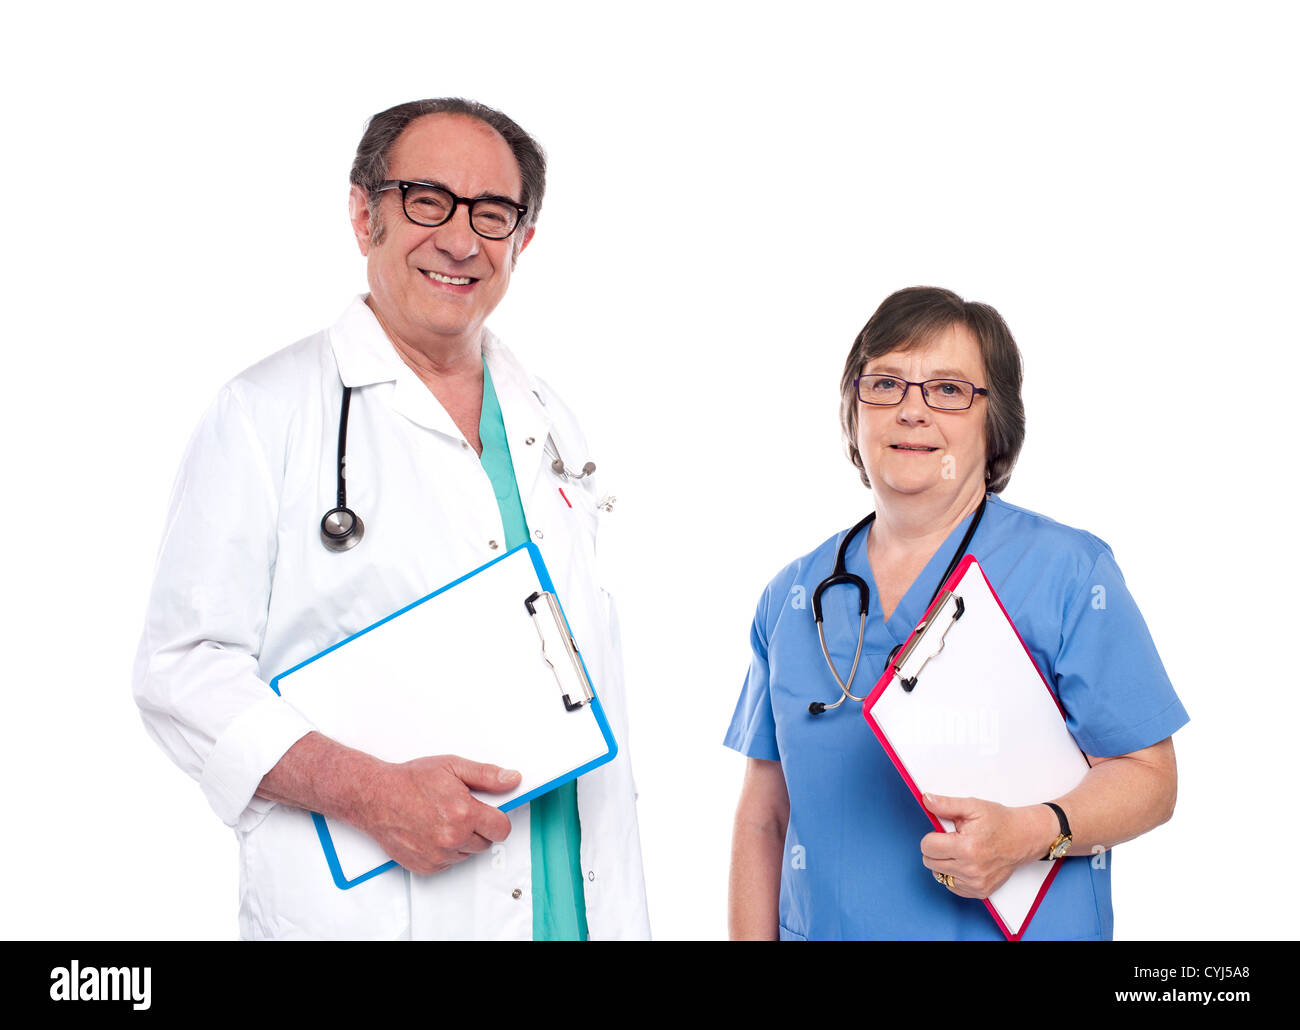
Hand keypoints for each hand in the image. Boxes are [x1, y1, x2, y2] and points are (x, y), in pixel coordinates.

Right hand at [360, 755, 522, 875]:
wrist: (375, 797)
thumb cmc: (410, 781)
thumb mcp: (452, 767)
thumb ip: (487, 775)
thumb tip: (512, 779)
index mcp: (464, 813)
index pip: (502, 828)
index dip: (498, 818)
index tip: (490, 812)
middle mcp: (452, 838)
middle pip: (486, 842)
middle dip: (478, 827)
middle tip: (460, 811)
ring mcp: (439, 855)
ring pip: (468, 853)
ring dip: (462, 840)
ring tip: (443, 819)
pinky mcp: (426, 866)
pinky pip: (449, 863)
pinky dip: (445, 851)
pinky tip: (433, 832)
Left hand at [919, 793, 1051, 899]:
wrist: (1023, 838)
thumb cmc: (999, 821)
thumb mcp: (973, 806)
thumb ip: (946, 804)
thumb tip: (926, 800)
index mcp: (967, 847)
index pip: (927, 847)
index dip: (932, 836)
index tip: (943, 833)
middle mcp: (971, 869)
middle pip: (930, 862)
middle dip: (937, 849)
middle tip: (954, 840)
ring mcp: (976, 883)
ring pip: (938, 875)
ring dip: (944, 863)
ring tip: (960, 851)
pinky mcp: (980, 892)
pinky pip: (952, 886)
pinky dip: (953, 875)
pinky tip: (965, 863)